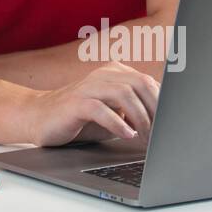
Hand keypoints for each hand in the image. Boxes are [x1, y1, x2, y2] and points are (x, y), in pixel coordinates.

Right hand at [21, 62, 160, 145]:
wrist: (39, 117)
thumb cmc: (80, 119)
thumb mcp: (113, 114)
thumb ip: (135, 112)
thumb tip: (165, 124)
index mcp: (115, 73)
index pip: (148, 82)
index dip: (163, 104)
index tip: (171, 125)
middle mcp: (103, 75)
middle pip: (140, 84)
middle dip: (155, 111)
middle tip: (161, 134)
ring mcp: (88, 87)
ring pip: (124, 94)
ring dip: (140, 118)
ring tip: (145, 138)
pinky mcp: (75, 102)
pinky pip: (100, 109)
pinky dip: (117, 123)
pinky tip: (126, 134)